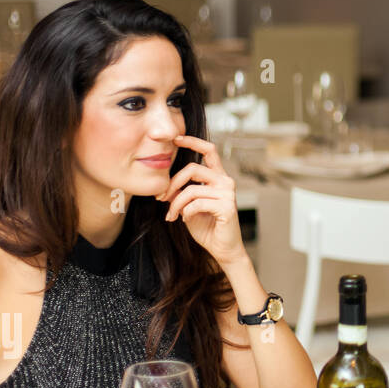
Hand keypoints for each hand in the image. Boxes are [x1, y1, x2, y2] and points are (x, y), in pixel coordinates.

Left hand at [156, 134, 245, 266]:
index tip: (176, 139)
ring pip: (191, 189)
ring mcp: (228, 193)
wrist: (222, 248)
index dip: (193, 142)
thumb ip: (181, 193)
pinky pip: (196, 203)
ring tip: (171, 215)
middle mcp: (225, 181)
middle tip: (160, 198)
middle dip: (171, 183)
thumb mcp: (188, 206)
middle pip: (193, 168)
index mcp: (218, 177)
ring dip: (175, 203)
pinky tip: (185, 219)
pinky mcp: (227, 206)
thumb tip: (164, 187)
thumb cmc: (207, 226)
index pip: (209, 151)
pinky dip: (186, 212)